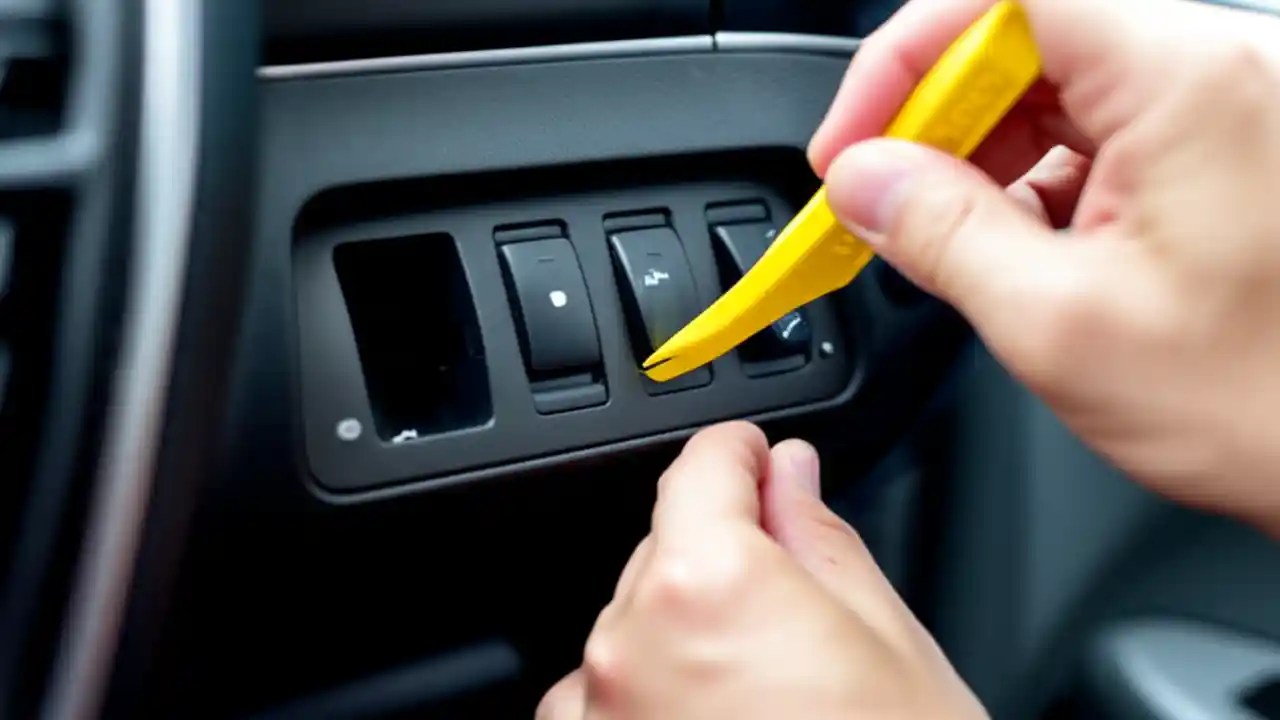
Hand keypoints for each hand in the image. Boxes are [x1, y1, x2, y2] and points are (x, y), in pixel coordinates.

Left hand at [536, 422, 983, 719]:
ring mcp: (598, 718)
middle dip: (726, 554)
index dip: (739, 452)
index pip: (703, 467)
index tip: (755, 457)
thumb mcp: (890, 645)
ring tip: (770, 692)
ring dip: (686, 629)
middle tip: (797, 606)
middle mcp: (629, 647)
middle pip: (669, 547)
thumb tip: (789, 475)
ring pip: (635, 625)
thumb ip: (819, 540)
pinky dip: (650, 694)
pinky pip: (603, 699)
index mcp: (708, 587)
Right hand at [810, 0, 1279, 531]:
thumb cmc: (1266, 406)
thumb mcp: (1060, 326)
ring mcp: (1221, 108)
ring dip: (978, 156)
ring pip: (1053, 88)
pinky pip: (1095, 131)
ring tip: (942, 238)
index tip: (854, 138)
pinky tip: (1007, 246)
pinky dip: (1032, 181)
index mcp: (1187, 83)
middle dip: (932, 117)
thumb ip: (942, 235)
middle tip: (876, 196)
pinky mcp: (1219, 150)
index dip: (905, 57)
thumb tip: (863, 182)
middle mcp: (1214, 72)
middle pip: (1023, 41)